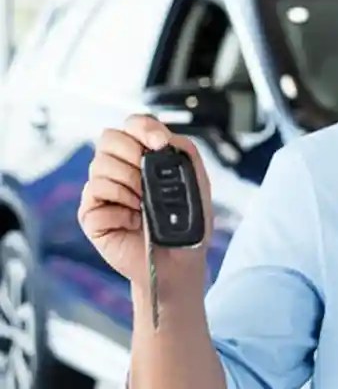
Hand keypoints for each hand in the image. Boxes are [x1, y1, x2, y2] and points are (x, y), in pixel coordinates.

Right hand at [77, 114, 212, 292]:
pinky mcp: (91, 212)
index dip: (143, 128)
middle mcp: (119, 169)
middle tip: (149, 181)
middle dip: (133, 155)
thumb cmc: (186, 224)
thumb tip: (162, 139)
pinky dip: (120, 206)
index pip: (132, 125)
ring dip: (130, 184)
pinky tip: (133, 221)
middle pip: (109, 138)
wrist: (179, 263)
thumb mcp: (196, 183)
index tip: (159, 143)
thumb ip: (184, 153)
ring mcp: (102, 190)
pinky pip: (95, 192)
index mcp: (144, 157)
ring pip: (100, 164)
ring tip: (144, 206)